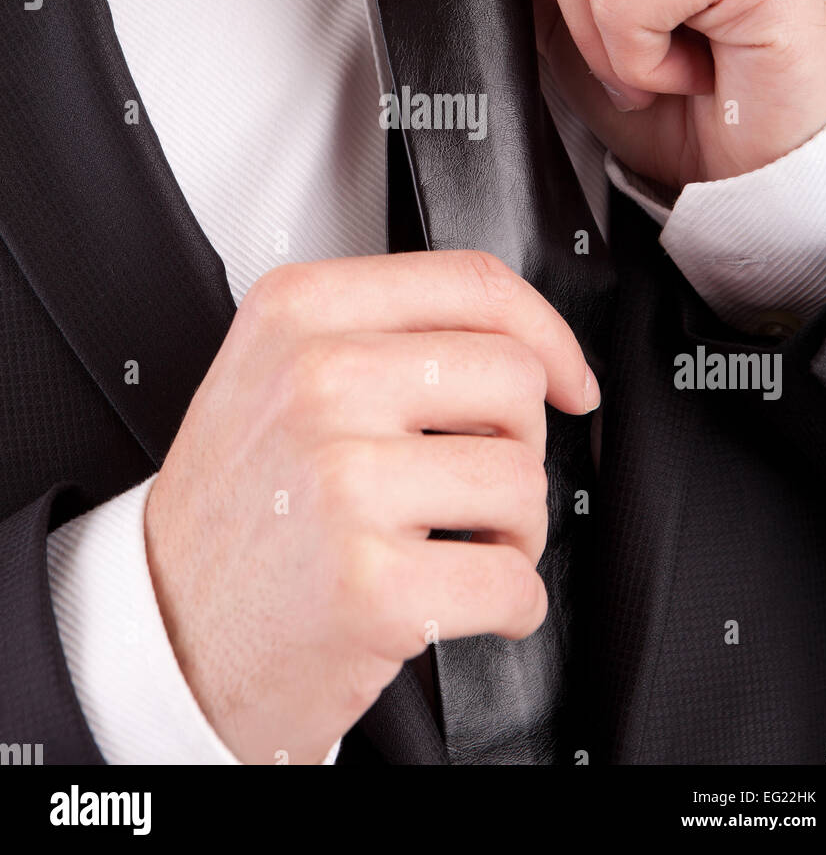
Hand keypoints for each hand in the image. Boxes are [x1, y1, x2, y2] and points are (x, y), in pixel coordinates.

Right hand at [145, 250, 594, 764]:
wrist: (166, 633)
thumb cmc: (238, 506)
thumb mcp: (275, 370)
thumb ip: (383, 330)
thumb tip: (529, 342)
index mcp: (298, 312)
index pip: (473, 283)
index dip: (549, 332)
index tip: (568, 379)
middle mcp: (317, 381)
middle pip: (515, 378)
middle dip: (520, 444)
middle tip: (471, 483)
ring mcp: (342, 481)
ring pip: (524, 480)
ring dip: (514, 531)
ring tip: (451, 546)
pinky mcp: (370, 584)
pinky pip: (514, 581)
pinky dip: (509, 605)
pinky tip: (455, 602)